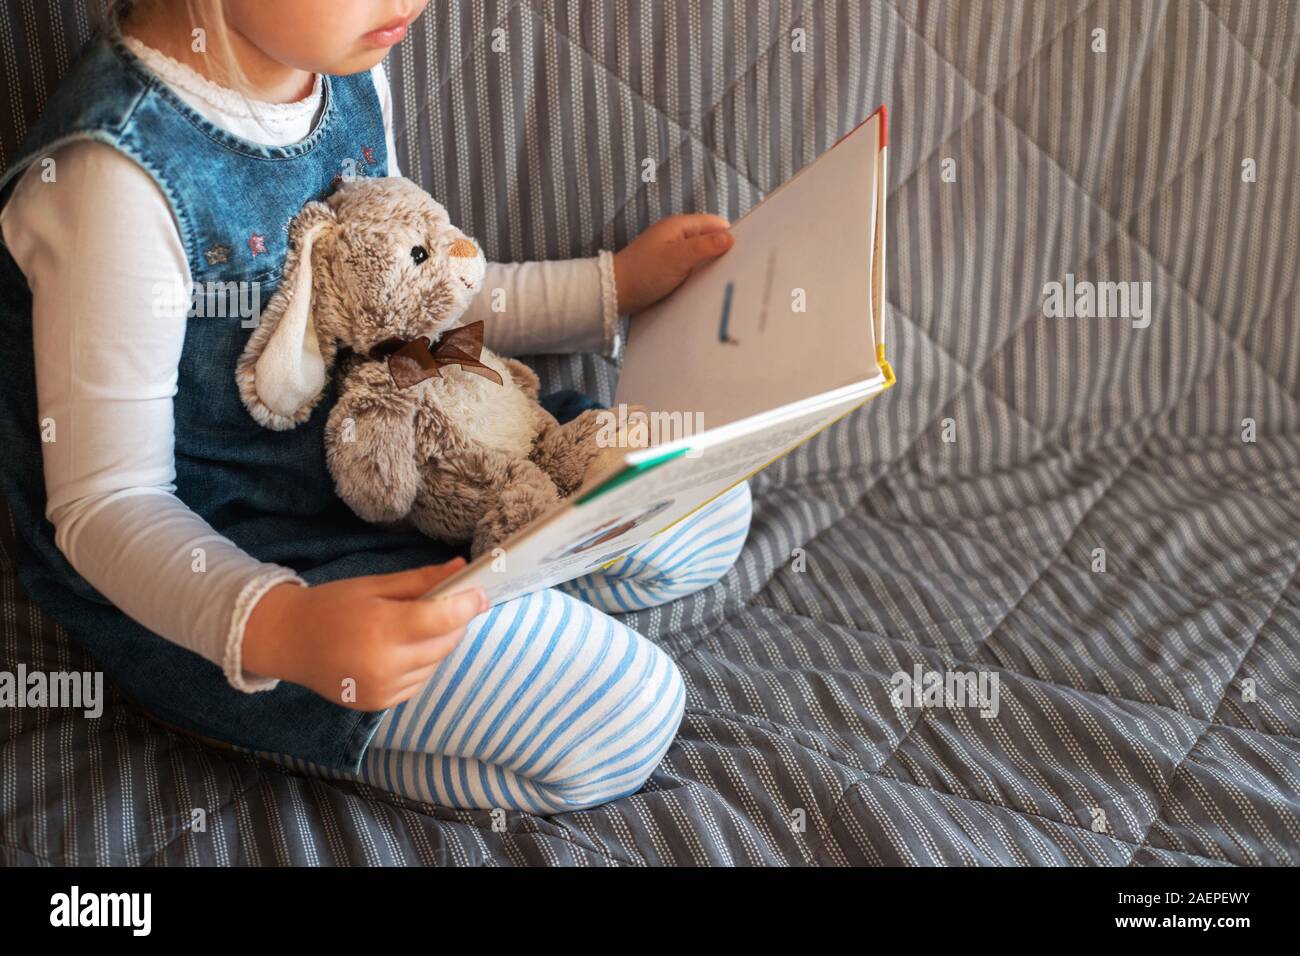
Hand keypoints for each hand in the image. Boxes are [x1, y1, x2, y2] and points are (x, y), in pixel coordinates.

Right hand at [242, 559, 484, 709]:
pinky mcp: (380, 704)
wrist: (288, 641)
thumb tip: (462, 569)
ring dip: (437, 643)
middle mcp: (384, 665)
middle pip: (444, 642)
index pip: (442, 619)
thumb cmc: (332, 606)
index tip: (479, 591)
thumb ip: (421, 581)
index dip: (467, 604)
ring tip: (412, 626)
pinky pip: (419, 681)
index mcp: (381, 630)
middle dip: (453, 621)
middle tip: (445, 602)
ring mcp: (383, 690)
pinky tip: (400, 648)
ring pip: (435, 663)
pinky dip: (421, 663)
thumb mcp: (375, 585)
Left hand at [613, 214, 733, 314]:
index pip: (716, 224)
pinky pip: (693, 269)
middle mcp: (678, 236)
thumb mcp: (676, 259)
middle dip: (724, 253)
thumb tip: (730, 238)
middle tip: (738, 271)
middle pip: (711, 240)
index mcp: (679, 226)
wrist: (614, 294)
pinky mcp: (671, 269)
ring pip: (703, 256)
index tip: (745, 254)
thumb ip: (703, 247)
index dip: (731, 237)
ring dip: (712, 267)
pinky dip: (701, 276)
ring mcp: (674, 253)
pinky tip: (707, 288)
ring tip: (725, 281)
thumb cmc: (642, 273)